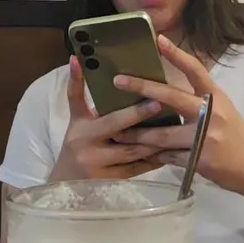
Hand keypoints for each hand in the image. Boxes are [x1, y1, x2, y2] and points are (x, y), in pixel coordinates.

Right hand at [48, 55, 165, 182]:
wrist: (65, 179)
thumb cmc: (74, 140)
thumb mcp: (75, 115)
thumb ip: (76, 88)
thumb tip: (76, 58)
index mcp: (86, 132)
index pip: (113, 121)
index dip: (135, 113)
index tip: (157, 102)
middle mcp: (94, 153)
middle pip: (129, 142)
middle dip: (153, 131)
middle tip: (176, 118)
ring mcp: (105, 171)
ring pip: (137, 158)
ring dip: (158, 146)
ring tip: (179, 132)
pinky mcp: (114, 184)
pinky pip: (138, 171)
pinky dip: (154, 160)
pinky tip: (169, 150)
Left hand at [112, 35, 243, 196]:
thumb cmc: (234, 135)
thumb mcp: (222, 110)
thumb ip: (198, 99)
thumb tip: (163, 91)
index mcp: (215, 97)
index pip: (195, 70)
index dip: (177, 54)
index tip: (158, 40)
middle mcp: (211, 114)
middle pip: (171, 97)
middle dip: (142, 87)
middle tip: (118, 80)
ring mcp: (205, 138)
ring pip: (163, 134)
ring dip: (139, 134)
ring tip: (118, 131)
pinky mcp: (200, 161)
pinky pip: (169, 157)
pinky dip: (155, 155)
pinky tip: (142, 154)